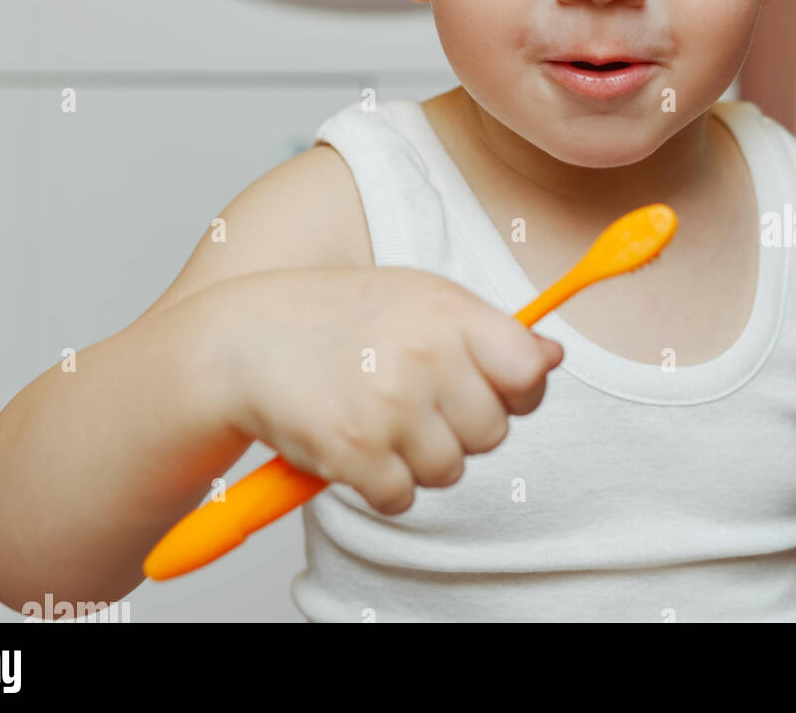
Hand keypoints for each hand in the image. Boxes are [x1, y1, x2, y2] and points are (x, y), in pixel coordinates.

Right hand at [209, 267, 563, 515]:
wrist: (243, 339)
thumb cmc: (340, 316)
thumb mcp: (417, 298)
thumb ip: (485, 330)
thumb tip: (551, 358)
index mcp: (447, 309)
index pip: (529, 371)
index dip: (518, 388)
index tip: (493, 385)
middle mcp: (424, 354)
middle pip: (494, 432)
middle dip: (460, 426)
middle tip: (415, 397)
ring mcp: (389, 405)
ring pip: (450, 470)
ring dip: (418, 457)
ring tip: (378, 413)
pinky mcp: (353, 453)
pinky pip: (401, 497)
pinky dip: (379, 482)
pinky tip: (353, 439)